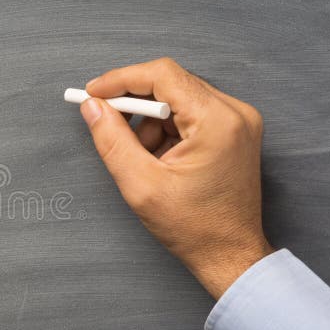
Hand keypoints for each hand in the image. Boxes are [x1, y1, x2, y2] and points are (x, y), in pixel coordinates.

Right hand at [78, 57, 272, 298]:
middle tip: (105, 121)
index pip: (163, 75)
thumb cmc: (193, 227)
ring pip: (177, 99)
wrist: (229, 254)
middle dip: (134, 104)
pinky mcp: (234, 131)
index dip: (122, 79)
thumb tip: (92, 107)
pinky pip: (189, 114)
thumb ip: (112, 140)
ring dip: (150, 122)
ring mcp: (238, 121)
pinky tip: (159, 160)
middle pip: (171, 84)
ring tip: (142, 159)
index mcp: (217, 122)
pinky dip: (166, 130)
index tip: (93, 92)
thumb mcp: (140, 185)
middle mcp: (234, 113)